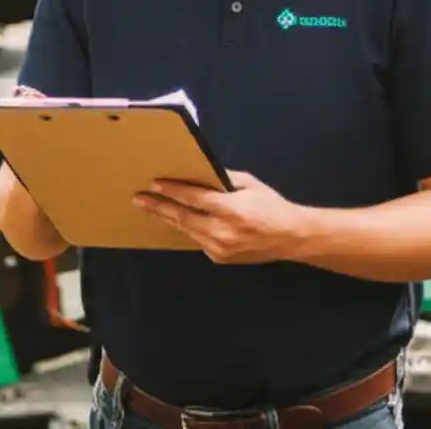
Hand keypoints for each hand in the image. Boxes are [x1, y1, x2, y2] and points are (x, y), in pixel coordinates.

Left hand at [133, 171, 308, 264]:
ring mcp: (219, 248)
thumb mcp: (250, 185)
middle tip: (139, 198)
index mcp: (231, 210)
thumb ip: (224, 179)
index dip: (172, 190)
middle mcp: (222, 231)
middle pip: (183, 217)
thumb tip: (199, 173)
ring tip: (149, 208)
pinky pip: (197, 240)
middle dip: (159, 206)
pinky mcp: (219, 258)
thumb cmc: (271, 206)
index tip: (154, 183)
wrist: (291, 237)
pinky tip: (174, 220)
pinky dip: (186, 228)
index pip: (194, 198)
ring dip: (167, 218)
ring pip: (187, 230)